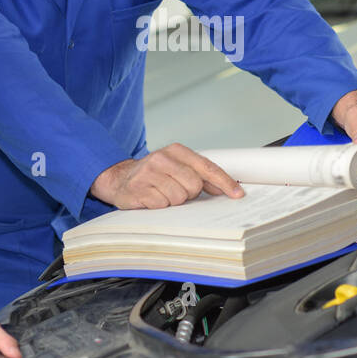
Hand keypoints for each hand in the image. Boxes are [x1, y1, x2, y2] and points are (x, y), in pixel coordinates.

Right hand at [89, 144, 244, 208]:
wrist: (119, 178)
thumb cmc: (153, 175)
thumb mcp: (176, 168)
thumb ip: (200, 176)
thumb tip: (226, 188)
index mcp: (175, 151)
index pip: (206, 166)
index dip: (224, 181)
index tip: (237, 194)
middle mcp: (161, 159)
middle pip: (193, 185)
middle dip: (189, 193)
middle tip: (177, 190)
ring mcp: (148, 174)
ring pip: (178, 198)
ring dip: (173, 201)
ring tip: (162, 194)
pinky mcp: (137, 190)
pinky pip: (162, 205)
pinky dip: (160, 206)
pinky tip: (151, 199)